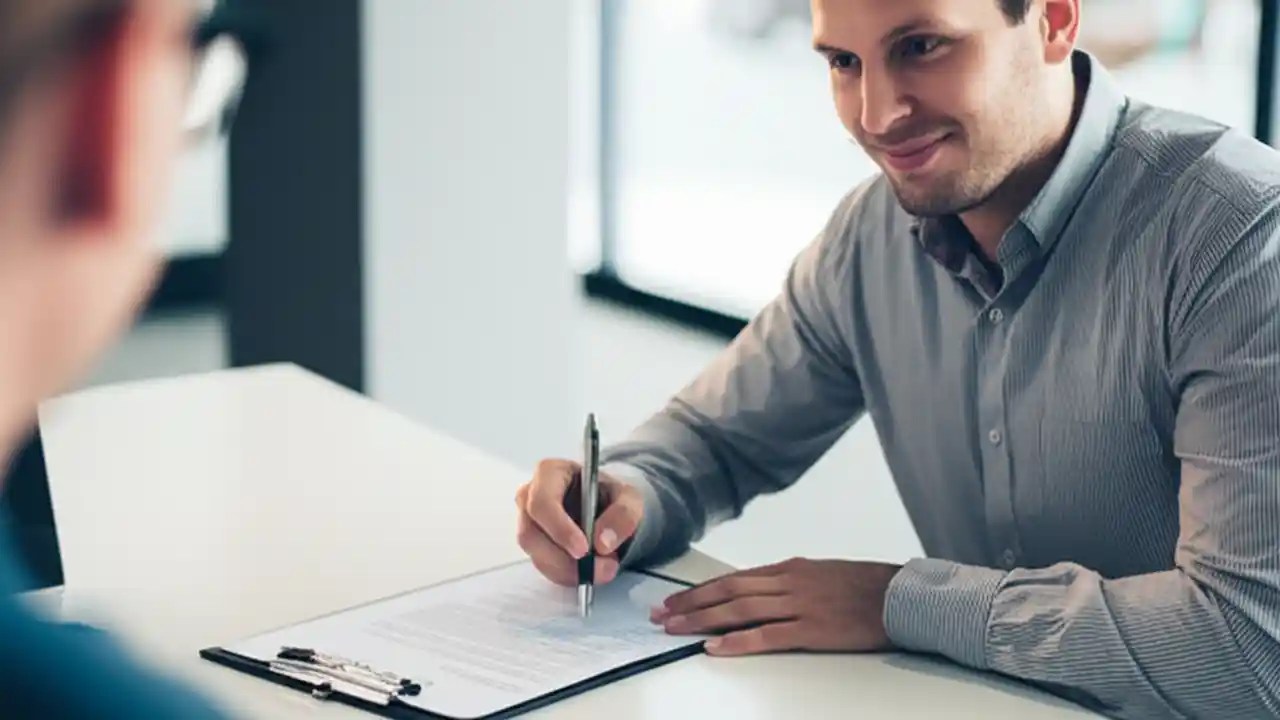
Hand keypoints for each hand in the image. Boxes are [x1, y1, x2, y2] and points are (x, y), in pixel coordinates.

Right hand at [515, 459, 643, 586]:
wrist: (609, 508)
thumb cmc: (611, 495)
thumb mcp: (629, 498)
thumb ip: (623, 514)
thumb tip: (602, 542)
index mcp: (550, 473)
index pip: (541, 502)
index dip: (559, 529)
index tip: (583, 549)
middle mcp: (530, 497)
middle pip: (531, 535)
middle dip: (565, 560)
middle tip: (601, 568)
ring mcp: (528, 523)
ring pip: (537, 556)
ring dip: (570, 571)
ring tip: (603, 569)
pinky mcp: (535, 547)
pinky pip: (545, 568)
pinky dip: (569, 575)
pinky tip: (591, 571)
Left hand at [652, 558, 900, 656]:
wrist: (902, 596)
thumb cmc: (865, 586)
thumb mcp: (821, 574)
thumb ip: (790, 581)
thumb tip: (759, 590)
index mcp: (790, 569)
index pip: (734, 579)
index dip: (701, 590)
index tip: (674, 599)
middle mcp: (788, 582)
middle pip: (728, 592)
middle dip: (691, 603)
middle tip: (661, 614)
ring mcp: (799, 604)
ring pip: (739, 609)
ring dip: (703, 620)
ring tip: (675, 629)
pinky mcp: (812, 629)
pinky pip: (767, 635)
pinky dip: (737, 641)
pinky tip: (715, 647)